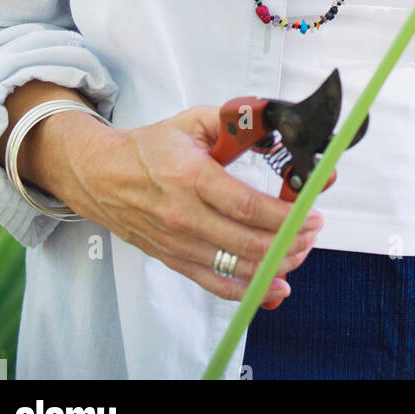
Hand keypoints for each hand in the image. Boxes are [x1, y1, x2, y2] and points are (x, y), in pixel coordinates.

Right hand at [31, 104, 324, 306]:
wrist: (101, 176)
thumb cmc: (150, 148)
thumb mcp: (194, 121)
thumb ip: (237, 124)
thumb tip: (277, 131)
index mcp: (192, 178)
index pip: (248, 207)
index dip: (286, 216)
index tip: (311, 212)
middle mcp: (185, 217)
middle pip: (249, 243)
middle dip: (291, 241)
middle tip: (313, 230)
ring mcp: (179, 244)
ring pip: (238, 267)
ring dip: (278, 264)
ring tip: (301, 249)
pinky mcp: (174, 260)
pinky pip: (217, 285)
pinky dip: (250, 291)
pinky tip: (276, 287)